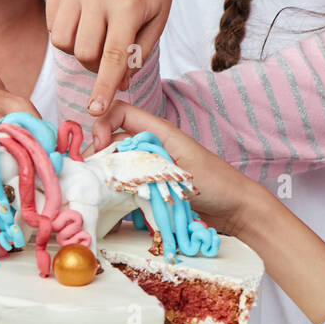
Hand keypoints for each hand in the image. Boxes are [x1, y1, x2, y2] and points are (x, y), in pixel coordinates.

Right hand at [46, 0, 174, 114]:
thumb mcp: (156, 23)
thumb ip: (137, 56)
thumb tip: (118, 87)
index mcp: (127, 4)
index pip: (112, 57)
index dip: (103, 87)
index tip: (94, 111)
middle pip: (83, 54)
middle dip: (95, 66)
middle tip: (111, 57)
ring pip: (62, 42)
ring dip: (78, 49)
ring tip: (98, 36)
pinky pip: (52, 24)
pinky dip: (67, 31)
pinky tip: (86, 18)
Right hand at [88, 100, 264, 236]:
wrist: (237, 210)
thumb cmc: (217, 184)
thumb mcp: (179, 171)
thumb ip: (147, 166)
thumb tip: (113, 168)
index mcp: (160, 132)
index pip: (120, 113)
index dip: (103, 123)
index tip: (99, 147)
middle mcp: (152, 147)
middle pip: (112, 141)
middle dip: (97, 157)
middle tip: (87, 179)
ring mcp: (151, 167)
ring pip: (117, 165)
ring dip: (105, 177)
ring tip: (94, 194)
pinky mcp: (153, 187)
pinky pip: (127, 185)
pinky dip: (116, 194)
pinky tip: (110, 207)